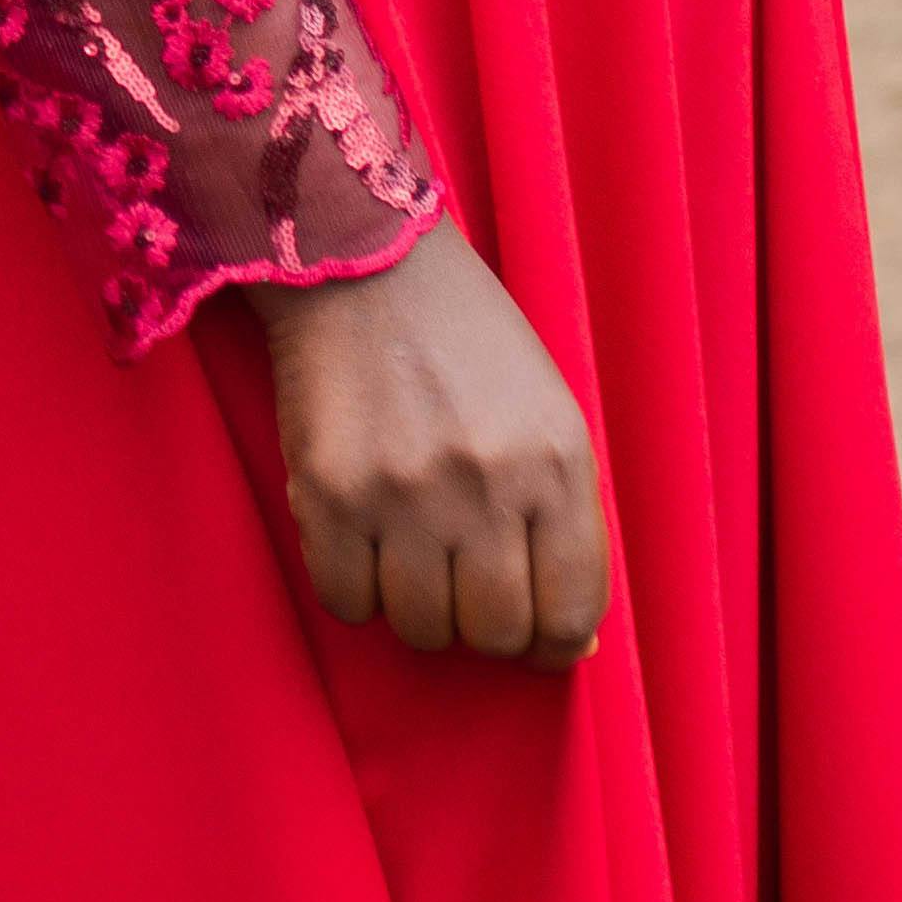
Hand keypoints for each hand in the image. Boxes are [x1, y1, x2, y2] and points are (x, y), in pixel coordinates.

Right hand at [249, 218, 609, 675]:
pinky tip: (358, 538)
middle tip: (459, 580)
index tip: (529, 630)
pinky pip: (345, 601)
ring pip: (421, 630)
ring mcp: (405, 491)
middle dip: (479, 621)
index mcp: (556, 460)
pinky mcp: (329, 490)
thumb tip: (568, 643)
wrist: (360, 258)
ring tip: (405, 550)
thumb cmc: (463, 337)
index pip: (572, 611)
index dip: (551, 640)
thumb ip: (563, 518)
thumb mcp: (545, 411)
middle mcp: (488, 484)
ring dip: (415, 606)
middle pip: (494, 632)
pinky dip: (352, 587)